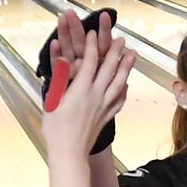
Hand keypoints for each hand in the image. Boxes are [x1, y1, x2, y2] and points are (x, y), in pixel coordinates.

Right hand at [43, 11, 133, 159]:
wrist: (70, 153)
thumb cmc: (57, 129)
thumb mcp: (53, 100)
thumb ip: (61, 79)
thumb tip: (65, 59)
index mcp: (82, 90)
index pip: (90, 62)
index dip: (92, 47)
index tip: (93, 34)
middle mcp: (97, 96)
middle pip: (109, 69)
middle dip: (115, 52)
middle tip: (121, 39)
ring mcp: (104, 107)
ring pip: (119, 82)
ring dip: (126, 67)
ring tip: (133, 55)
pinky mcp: (106, 117)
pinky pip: (119, 100)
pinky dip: (124, 90)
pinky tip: (126, 86)